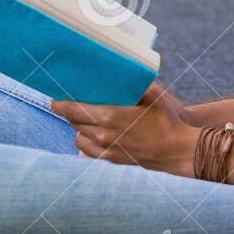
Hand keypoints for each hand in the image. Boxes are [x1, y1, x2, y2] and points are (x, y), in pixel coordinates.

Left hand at [51, 80, 196, 177]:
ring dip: (79, 127)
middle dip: (70, 112)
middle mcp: (102, 135)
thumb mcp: (153, 95)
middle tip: (72, 102)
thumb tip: (121, 72)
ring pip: (78, 137)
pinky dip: (87, 142)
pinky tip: (95, 136)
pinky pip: (88, 152)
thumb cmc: (167, 120)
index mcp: (109, 116)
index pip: (72, 109)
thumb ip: (133, 84)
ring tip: (86, 119)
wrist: (178, 151)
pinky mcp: (111, 162)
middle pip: (73, 122)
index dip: (59, 103)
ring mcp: (106, 151)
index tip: (54, 98)